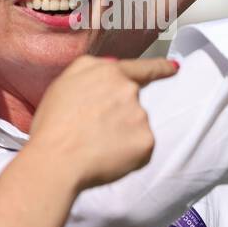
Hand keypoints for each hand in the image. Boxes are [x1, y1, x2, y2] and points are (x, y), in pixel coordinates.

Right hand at [27, 56, 178, 190]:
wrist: (56, 159)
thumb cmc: (53, 124)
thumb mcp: (65, 82)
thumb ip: (92, 72)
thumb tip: (114, 71)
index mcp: (108, 73)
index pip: (142, 68)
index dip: (160, 68)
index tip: (174, 68)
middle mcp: (129, 90)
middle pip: (132, 103)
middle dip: (117, 115)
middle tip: (91, 129)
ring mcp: (141, 115)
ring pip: (136, 127)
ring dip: (121, 135)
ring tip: (93, 144)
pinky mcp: (147, 140)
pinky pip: (140, 147)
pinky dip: (128, 154)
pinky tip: (106, 156)